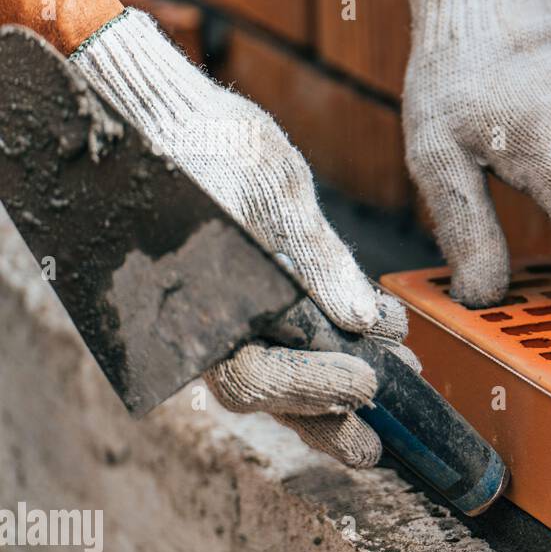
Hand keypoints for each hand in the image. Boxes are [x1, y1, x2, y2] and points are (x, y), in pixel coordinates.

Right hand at [70, 9, 416, 466]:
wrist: (159, 113)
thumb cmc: (209, 139)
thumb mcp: (274, 189)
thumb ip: (317, 259)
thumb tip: (362, 321)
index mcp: (196, 301)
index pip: (255, 376)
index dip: (318, 386)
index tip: (371, 376)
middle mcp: (195, 323)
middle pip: (264, 396)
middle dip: (328, 414)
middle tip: (381, 439)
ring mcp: (211, 317)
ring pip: (270, 379)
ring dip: (330, 394)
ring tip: (391, 391)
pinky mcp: (232, 304)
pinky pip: (271, 346)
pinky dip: (319, 352)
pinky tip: (373, 341)